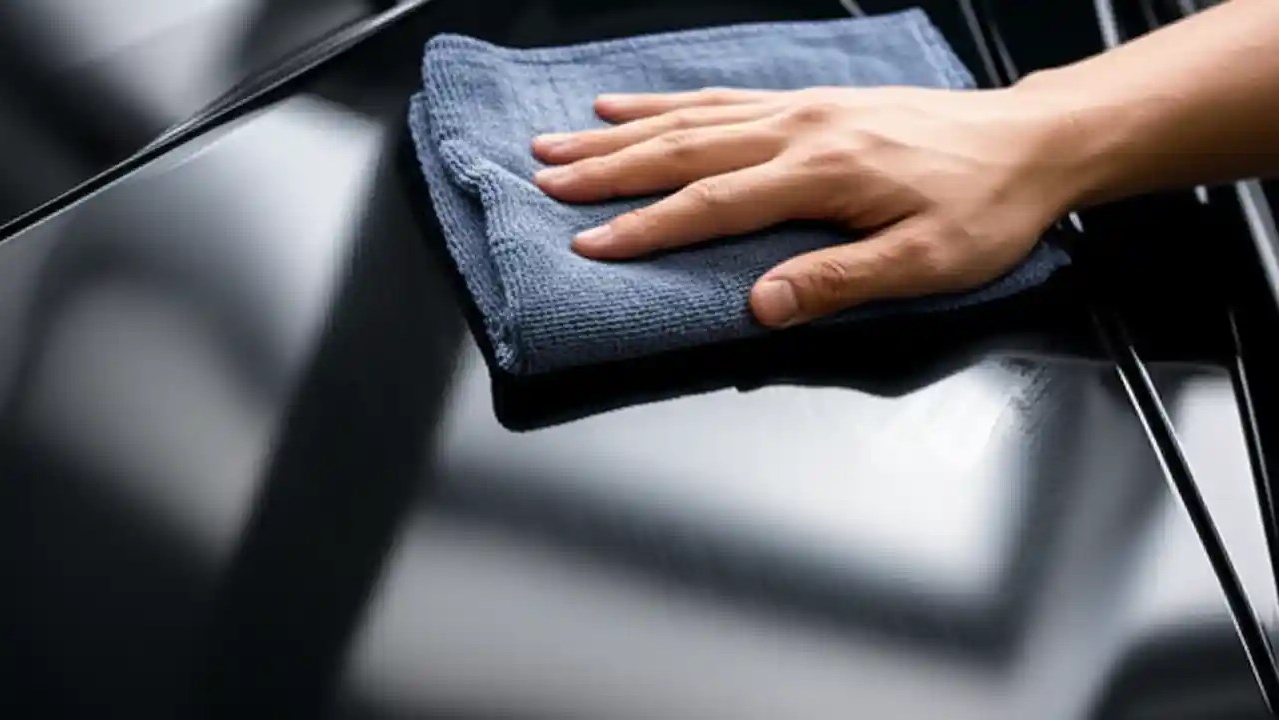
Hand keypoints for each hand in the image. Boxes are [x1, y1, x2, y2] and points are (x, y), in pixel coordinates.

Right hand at [531, 85, 1081, 327]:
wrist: (1030, 143)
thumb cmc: (983, 208)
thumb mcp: (926, 263)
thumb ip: (838, 281)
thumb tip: (758, 305)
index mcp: (822, 173)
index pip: (713, 203)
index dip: (646, 228)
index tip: (590, 244)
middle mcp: (799, 130)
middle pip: (684, 148)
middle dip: (607, 169)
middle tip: (545, 180)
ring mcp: (801, 109)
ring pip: (691, 117)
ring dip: (621, 132)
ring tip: (561, 139)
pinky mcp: (808, 103)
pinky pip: (722, 95)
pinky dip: (667, 100)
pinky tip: (628, 104)